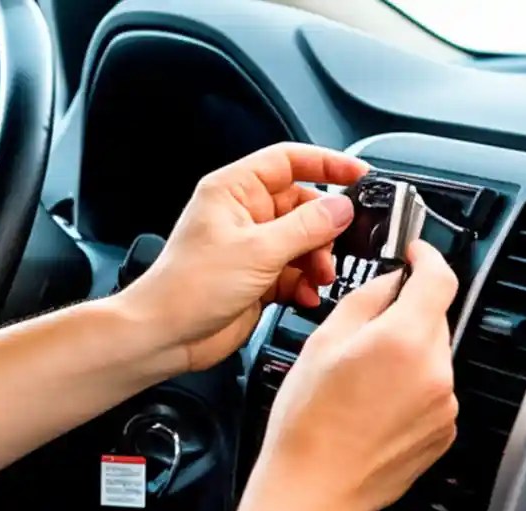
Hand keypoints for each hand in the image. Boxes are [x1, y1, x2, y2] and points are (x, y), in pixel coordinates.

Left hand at [122, 142, 369, 371]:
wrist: (166, 335)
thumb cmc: (188, 287)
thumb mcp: (258, 251)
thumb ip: (306, 228)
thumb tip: (341, 209)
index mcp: (234, 191)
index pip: (288, 161)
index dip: (326, 164)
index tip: (358, 176)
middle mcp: (244, 215)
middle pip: (302, 205)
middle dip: (325, 228)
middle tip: (337, 245)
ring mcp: (251, 247)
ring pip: (303, 241)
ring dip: (317, 259)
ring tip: (318, 276)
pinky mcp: (257, 278)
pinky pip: (295, 271)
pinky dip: (305, 283)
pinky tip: (305, 295)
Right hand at [244, 241, 459, 510]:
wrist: (315, 489)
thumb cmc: (309, 425)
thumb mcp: (323, 343)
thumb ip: (365, 300)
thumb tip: (389, 281)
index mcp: (404, 340)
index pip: (439, 277)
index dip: (427, 256)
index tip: (415, 253)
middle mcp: (435, 371)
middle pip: (434, 318)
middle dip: (406, 315)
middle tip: (364, 334)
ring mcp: (444, 405)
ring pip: (433, 356)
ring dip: (407, 355)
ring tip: (362, 381)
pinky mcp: (443, 432)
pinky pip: (434, 391)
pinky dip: (411, 388)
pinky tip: (374, 405)